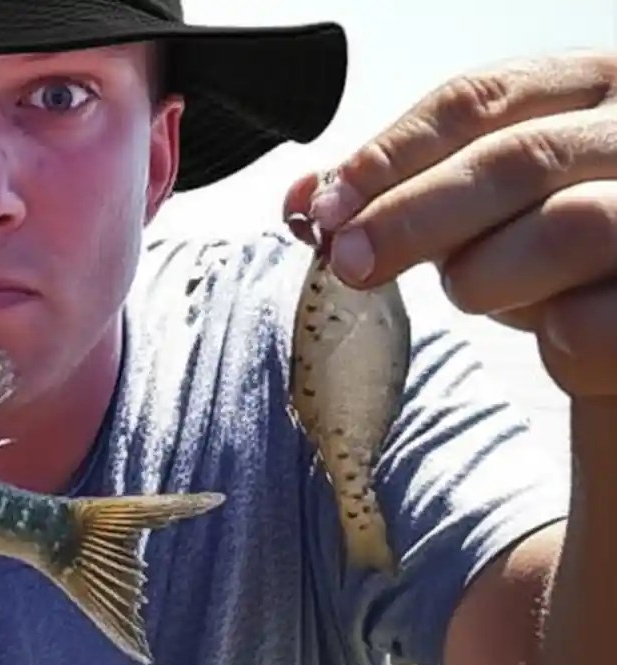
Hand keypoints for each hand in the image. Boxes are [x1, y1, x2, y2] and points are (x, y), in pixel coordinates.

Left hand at [283, 50, 616, 398]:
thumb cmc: (559, 268)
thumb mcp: (480, 217)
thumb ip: (402, 195)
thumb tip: (307, 200)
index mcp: (594, 92)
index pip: (482, 98)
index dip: (391, 153)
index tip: (329, 206)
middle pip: (518, 158)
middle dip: (412, 216)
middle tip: (352, 262)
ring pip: (570, 225)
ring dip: (486, 274)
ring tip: (476, 294)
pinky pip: (596, 321)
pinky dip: (554, 340)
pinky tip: (557, 342)